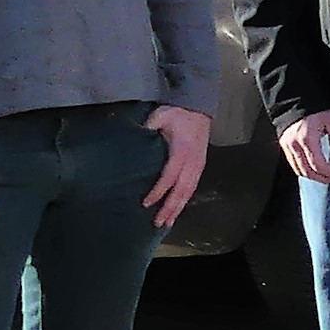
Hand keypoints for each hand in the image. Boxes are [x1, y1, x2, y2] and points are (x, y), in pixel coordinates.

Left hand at [144, 103, 212, 230]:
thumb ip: (147, 128)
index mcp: (182, 151)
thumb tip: (130, 139)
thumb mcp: (160, 116)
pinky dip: (184, 201)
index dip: (158, 191)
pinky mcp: (199, 166)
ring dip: (178, 209)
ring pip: (189, 192)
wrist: (199, 106)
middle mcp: (192, 162)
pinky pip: (192, 188)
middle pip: (181, 191)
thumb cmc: (178, 112)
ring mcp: (198, 165)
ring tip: (167, 223)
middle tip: (158, 223)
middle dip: (170, 208)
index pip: (169, 176)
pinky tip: (177, 210)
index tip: (146, 203)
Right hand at [281, 111, 329, 184]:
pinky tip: (316, 170)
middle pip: (309, 172)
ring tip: (328, 176)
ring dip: (315, 178)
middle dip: (324, 179)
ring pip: (300, 172)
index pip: (319, 165)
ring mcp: (288, 148)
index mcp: (307, 139)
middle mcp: (295, 145)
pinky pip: (294, 166)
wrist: (296, 101)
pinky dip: (305, 172)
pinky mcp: (285, 148)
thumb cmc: (315, 109)